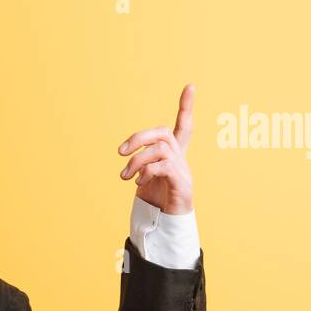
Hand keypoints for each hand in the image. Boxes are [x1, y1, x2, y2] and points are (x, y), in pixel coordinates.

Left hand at [117, 83, 194, 214]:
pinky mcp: (181, 183)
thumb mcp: (144, 177)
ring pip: (159, 149)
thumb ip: (141, 163)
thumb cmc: (157, 200)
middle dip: (139, 137)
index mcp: (173, 154)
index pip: (184, 126)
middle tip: (121, 151)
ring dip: (136, 161)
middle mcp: (180, 158)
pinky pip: (163, 166)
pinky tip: (138, 183)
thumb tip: (129, 156)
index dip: (186, 106)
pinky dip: (146, 172)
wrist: (168, 225)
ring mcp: (182, 170)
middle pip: (163, 132)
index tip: (190, 86)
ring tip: (125, 177)